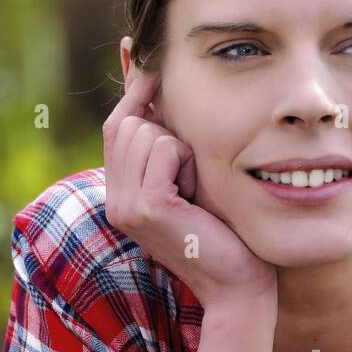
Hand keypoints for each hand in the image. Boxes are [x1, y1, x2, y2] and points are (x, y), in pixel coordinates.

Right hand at [102, 70, 276, 309]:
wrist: (236, 284)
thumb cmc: (223, 232)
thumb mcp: (189, 180)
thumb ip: (168, 142)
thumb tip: (154, 82)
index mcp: (119, 195)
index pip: (116, 127)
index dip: (134, 94)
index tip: (153, 67)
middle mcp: (114, 201)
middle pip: (128, 124)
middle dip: (167, 134)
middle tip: (190, 176)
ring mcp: (125, 205)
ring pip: (146, 132)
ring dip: (181, 150)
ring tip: (193, 190)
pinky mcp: (147, 207)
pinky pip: (165, 149)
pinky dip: (187, 162)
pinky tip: (195, 194)